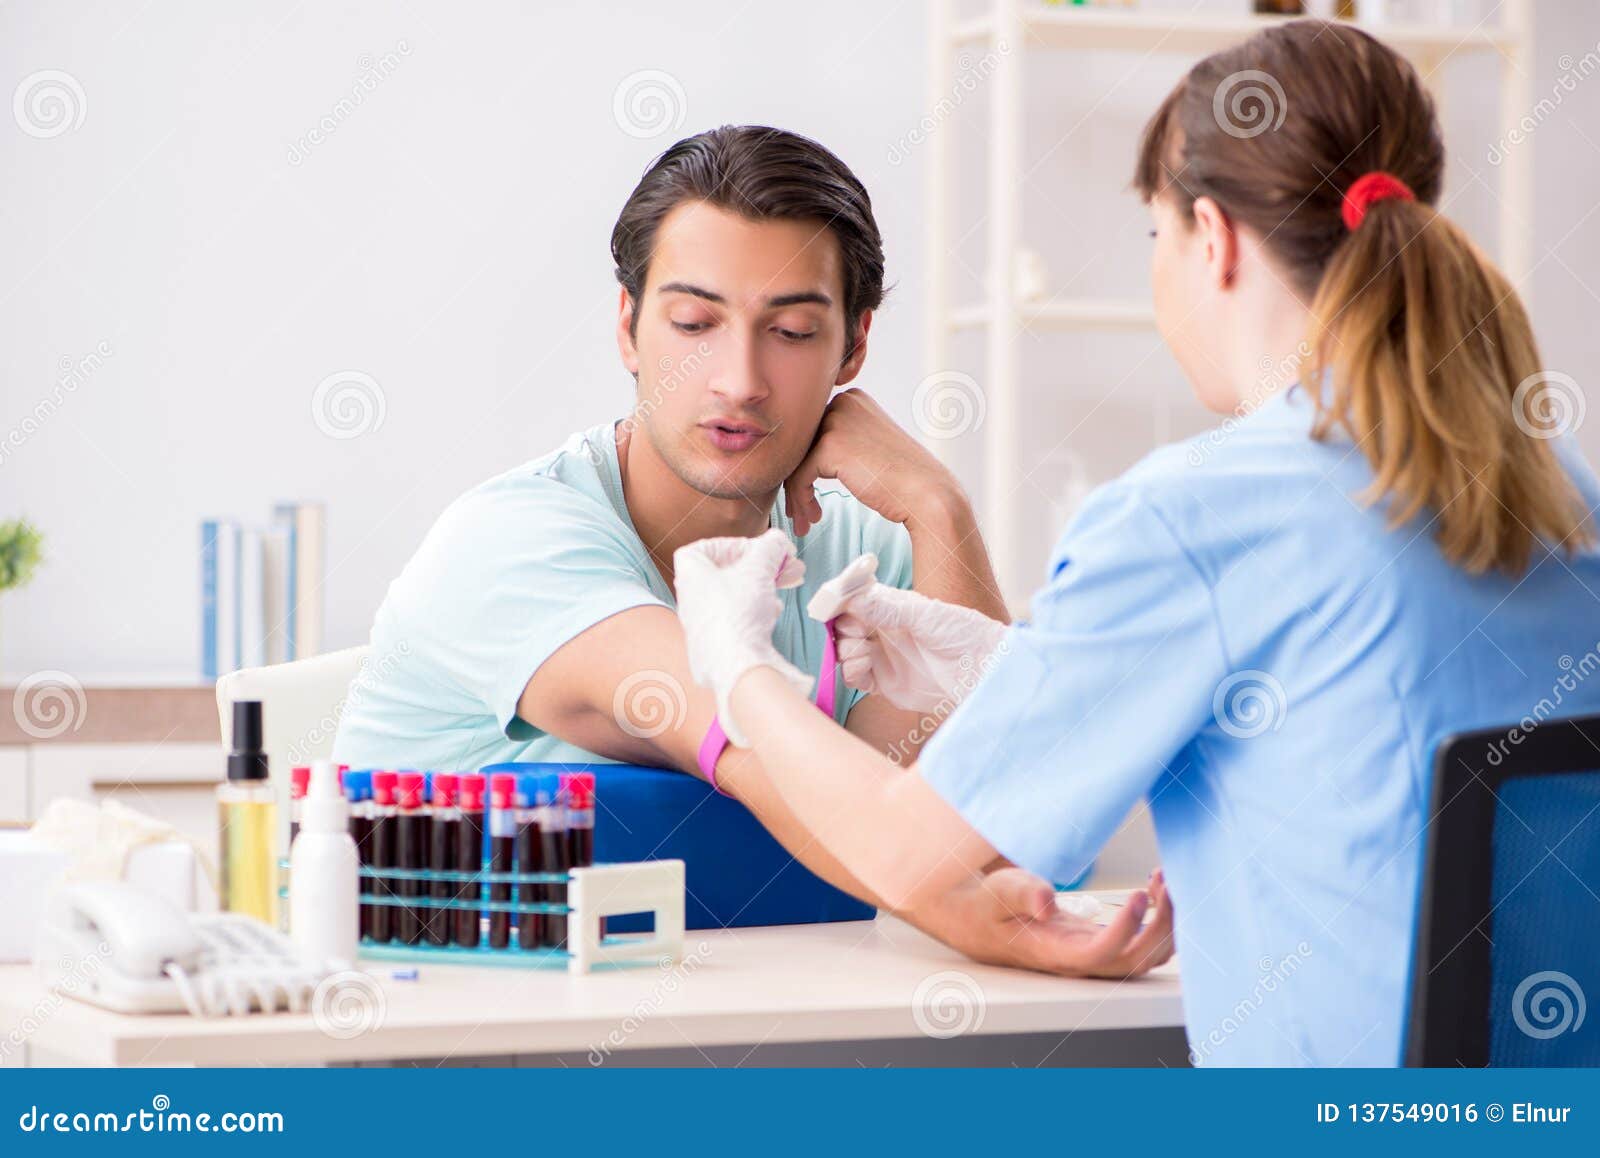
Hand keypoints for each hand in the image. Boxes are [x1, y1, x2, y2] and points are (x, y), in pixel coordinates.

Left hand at [672, 529, 813, 745]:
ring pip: (734, 596)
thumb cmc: (738, 614)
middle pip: (724, 572)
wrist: (737, 669)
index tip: (756, 550)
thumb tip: (777, 541)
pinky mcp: (716, 647)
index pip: (702, 549)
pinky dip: (756, 611)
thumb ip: (769, 548)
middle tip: (784, 565)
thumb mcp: (759, 570)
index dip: (730, 544)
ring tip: (787, 585)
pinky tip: (773, 613)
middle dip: (758, 565)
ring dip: (761, 587)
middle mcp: (690, 601)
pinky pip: (736, 620)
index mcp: (690, 577)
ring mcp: (702, 626)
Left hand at [784, 388, 962, 535]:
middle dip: (798, 481)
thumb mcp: (869, 447)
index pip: (812, 431)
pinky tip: (814, 518)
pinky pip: (799, 476)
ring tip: (806, 520)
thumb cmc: (902, 479)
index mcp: (854, 398)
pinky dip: (801, 500)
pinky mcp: (830, 445)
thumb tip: (802, 457)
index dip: (805, 464)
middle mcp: (844, 402)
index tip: (809, 493)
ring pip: (796, 462)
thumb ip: (842, 441)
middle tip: (803, 512)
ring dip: (797, 496)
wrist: (928, 494)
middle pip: (801, 445)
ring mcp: (836, 421)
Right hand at [807, 554, 1008, 713]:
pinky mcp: (885, 683)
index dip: (839, 602)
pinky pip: (856, 678)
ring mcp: (883, 657)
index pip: (854, 600)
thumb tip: (853, 598)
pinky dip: (851, 672)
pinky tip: (864, 667)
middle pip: (844, 627)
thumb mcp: (925, 616)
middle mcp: (883, 631)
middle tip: (855, 633)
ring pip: (846, 652)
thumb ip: (888, 608)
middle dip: (841, 629)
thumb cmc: (963, 634)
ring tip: (862, 651)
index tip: (829, 605)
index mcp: (891, 607)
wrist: (984, 672)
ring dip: (845, 650)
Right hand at [905, 866, 1174, 978]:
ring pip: (1146, 956)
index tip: (1138, 894)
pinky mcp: (1101, 943)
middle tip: (1165, 884)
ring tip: (1164, 881)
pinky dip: (1159, 921)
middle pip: (1135, 961)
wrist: (981, 921)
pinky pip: (1142, 944)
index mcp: (1055, 952)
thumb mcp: (999, 891)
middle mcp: (1080, 961)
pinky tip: (1153, 889)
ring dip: (1166, 924)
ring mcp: (1094, 955)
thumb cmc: (989, 906)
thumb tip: (1046, 901)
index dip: (1127, 930)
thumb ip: (1023, 893)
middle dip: (1161, 926)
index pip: (1101, 954)